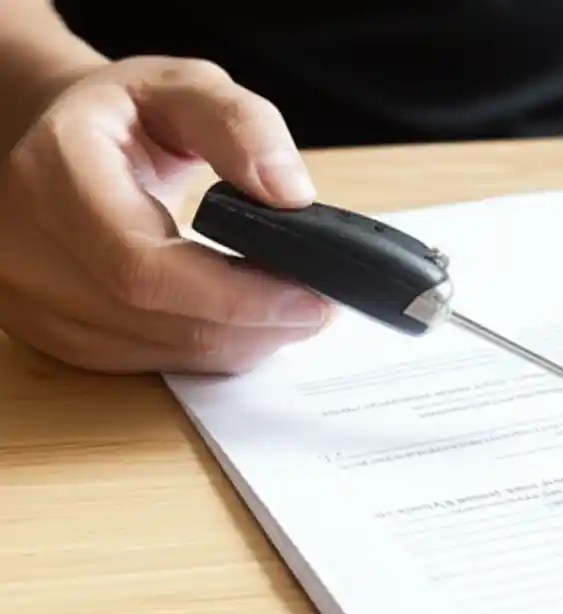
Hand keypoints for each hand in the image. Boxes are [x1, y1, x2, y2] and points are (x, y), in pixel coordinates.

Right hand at [0, 56, 334, 373]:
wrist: (58, 136)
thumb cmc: (127, 113)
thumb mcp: (187, 87)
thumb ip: (243, 127)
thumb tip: (290, 192)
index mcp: (54, 171)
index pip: (145, 267)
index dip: (236, 296)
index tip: (311, 296)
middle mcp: (25, 244)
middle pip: (155, 320)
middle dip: (253, 323)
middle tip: (318, 305)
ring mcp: (30, 297)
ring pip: (155, 352)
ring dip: (238, 341)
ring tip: (289, 308)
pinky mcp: (50, 333)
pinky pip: (143, 364)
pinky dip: (206, 349)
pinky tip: (243, 322)